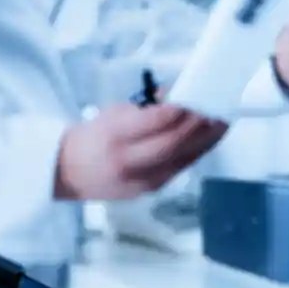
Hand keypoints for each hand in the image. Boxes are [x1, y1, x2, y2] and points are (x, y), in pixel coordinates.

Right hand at [55, 104, 227, 200]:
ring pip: (181, 160)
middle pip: (172, 144)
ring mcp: (140, 180)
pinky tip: (206, 141)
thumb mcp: (111, 114)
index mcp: (113, 136)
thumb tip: (176, 98)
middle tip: (216, 111)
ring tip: (221, 124)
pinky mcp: (149, 190)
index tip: (195, 97)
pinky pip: (178, 169)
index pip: (153, 122)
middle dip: (198, 126)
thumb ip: (145, 108)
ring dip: (205, 141)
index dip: (178, 110)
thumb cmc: (91, 137)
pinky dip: (195, 153)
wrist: (67, 173)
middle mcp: (128, 161)